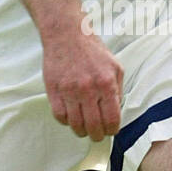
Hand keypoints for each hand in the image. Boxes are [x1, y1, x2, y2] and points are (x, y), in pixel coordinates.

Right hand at [42, 23, 123, 140]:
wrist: (67, 35)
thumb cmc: (92, 51)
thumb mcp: (115, 68)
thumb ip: (118, 91)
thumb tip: (116, 112)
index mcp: (107, 84)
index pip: (112, 119)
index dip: (112, 130)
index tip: (110, 131)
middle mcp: (88, 89)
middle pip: (94, 126)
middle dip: (97, 135)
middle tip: (97, 135)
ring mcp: (69, 90)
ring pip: (75, 124)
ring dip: (81, 131)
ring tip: (83, 129)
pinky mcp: (53, 90)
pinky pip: (60, 116)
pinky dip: (66, 121)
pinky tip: (71, 117)